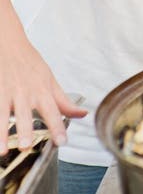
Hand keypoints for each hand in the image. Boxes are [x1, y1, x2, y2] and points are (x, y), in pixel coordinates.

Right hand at [0, 30, 86, 154]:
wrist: (9, 43)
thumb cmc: (30, 63)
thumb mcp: (50, 80)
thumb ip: (64, 101)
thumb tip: (82, 114)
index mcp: (42, 90)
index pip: (53, 111)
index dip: (58, 127)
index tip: (62, 141)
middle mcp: (25, 92)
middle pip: (26, 113)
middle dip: (26, 130)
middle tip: (26, 145)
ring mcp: (8, 92)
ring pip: (4, 114)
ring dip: (3, 133)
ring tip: (3, 150)